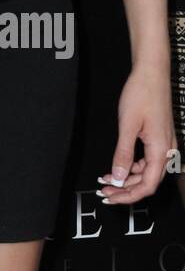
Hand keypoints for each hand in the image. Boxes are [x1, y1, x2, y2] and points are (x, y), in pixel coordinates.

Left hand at [96, 65, 176, 204]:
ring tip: (106, 179)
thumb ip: (123, 153)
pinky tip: (118, 165)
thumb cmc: (142, 93)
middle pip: (148, 181)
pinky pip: (148, 160)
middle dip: (125, 189)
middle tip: (104, 191)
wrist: (152, 73)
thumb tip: (118, 177)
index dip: (129, 195)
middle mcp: (166, 150)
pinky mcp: (159, 138)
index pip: (148, 185)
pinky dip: (132, 166)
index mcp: (161, 150)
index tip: (112, 197)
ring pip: (147, 172)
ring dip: (128, 178)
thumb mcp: (127, 125)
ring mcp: (164, 144)